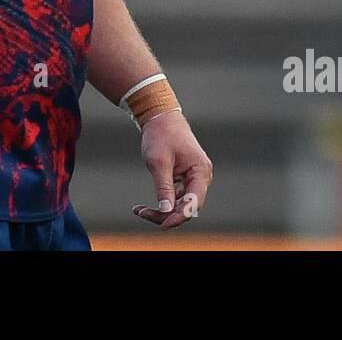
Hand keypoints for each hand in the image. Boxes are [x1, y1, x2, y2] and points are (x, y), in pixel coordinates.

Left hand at [132, 110, 212, 229]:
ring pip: (181, 204)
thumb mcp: (159, 162)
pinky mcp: (185, 179)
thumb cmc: (161, 135)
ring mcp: (194, 178)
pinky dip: (163, 203)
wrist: (160, 117)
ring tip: (140, 210)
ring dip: (162, 211)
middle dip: (166, 214)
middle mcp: (202, 177)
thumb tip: (165, 211)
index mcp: (201, 171)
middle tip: (141, 212)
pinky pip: (177, 198)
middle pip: (187, 206)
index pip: (194, 202)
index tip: (162, 225)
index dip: (179, 217)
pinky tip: (146, 207)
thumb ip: (164, 187)